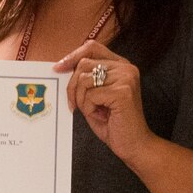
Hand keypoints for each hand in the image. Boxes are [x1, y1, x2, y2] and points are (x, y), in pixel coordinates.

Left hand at [56, 40, 154, 161]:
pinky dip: (89, 108)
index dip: (73, 56)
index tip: (58, 67)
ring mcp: (126, 78)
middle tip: (74, 105)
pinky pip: (90, 95)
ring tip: (93, 111)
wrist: (134, 145)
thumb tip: (62, 66)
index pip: (92, 47)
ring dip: (81, 100)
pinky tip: (101, 116)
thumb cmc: (113, 123)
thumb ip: (85, 79)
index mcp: (121, 65)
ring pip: (85, 79)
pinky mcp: (122, 92)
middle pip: (84, 64)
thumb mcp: (95, 96)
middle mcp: (126, 68)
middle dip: (73, 86)